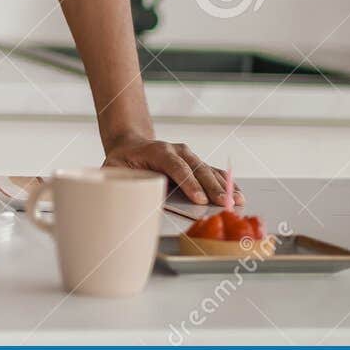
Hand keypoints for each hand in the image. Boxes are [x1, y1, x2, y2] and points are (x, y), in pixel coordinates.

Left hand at [102, 131, 238, 206]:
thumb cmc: (122, 160)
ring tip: (236, 201)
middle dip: (212, 188)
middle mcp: (177, 150)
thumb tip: (124, 200)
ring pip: (209, 170)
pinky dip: (226, 183)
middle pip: (197, 169)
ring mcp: (189, 155)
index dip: (188, 183)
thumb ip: (117, 180)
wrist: (131, 145)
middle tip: (223, 204)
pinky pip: (214, 172)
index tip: (199, 199)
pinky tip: (237, 193)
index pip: (175, 166)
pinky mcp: (195, 163)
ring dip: (224, 186)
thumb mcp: (113, 168)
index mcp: (157, 151)